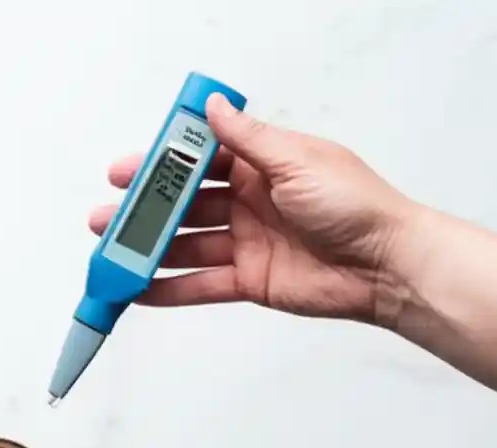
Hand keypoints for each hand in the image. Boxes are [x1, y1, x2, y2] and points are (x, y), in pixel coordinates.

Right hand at [89, 93, 418, 325]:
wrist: (387, 265)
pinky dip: (169, 289)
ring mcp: (247, 242)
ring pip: (185, 246)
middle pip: (184, 205)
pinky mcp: (250, 280)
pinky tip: (139, 289)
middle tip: (109, 215)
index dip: (161, 165)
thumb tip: (213, 109)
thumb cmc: (357, 205)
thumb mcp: (297, 160)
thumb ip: (248, 139)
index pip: (199, 161)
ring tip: (113, 253)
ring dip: (148, 249)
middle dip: (144, 210)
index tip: (126, 170)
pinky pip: (200, 285)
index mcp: (262, 166)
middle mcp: (250, 202)